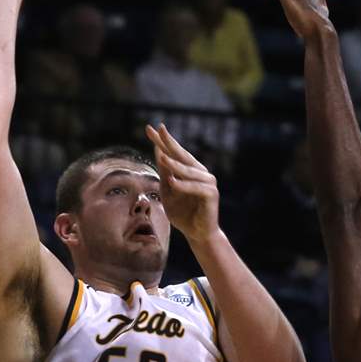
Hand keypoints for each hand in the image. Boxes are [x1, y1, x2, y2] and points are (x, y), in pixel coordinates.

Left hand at [144, 123, 219, 244]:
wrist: (197, 233)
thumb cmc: (183, 213)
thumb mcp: (168, 191)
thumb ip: (165, 173)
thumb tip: (159, 151)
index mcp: (189, 170)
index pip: (174, 152)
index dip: (162, 140)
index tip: (149, 128)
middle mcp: (200, 172)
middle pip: (182, 155)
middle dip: (170, 142)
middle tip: (159, 130)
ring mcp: (208, 182)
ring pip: (188, 171)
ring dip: (174, 164)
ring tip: (162, 157)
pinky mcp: (211, 194)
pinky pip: (195, 188)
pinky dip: (183, 185)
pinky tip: (172, 181)